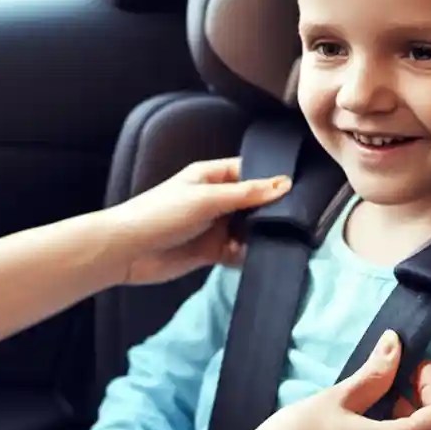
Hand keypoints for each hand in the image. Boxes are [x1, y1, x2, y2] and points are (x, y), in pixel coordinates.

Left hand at [100, 158, 290, 285]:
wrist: (128, 252)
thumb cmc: (161, 214)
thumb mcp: (206, 199)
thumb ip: (246, 194)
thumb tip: (285, 184)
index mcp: (211, 176)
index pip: (250, 171)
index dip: (272, 178)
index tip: (302, 188)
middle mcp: (216, 199)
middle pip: (254, 202)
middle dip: (272, 211)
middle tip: (301, 220)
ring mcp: (214, 226)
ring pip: (249, 229)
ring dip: (262, 236)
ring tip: (284, 240)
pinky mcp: (211, 252)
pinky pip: (238, 252)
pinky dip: (249, 256)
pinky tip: (260, 258)